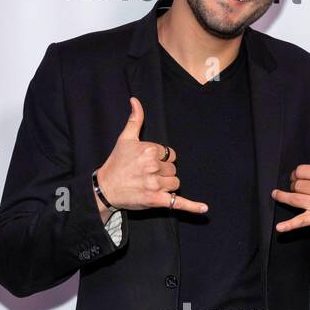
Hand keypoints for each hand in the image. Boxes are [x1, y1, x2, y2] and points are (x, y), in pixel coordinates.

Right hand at [96, 98, 207, 213]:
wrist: (105, 187)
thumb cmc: (116, 163)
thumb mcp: (125, 139)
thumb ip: (135, 119)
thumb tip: (135, 100)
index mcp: (149, 150)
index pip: (170, 155)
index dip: (161, 160)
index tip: (147, 164)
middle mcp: (153, 166)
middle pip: (173, 170)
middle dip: (163, 173)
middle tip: (146, 176)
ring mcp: (155, 184)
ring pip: (175, 183)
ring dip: (167, 186)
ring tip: (150, 186)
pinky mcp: (155, 200)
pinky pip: (177, 202)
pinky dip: (192, 206)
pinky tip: (204, 208)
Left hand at [271, 119, 309, 233]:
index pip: (301, 171)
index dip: (298, 174)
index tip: (300, 177)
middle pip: (297, 184)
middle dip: (295, 185)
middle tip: (297, 187)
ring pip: (293, 198)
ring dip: (283, 197)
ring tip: (277, 194)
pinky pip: (300, 221)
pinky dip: (289, 226)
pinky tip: (279, 228)